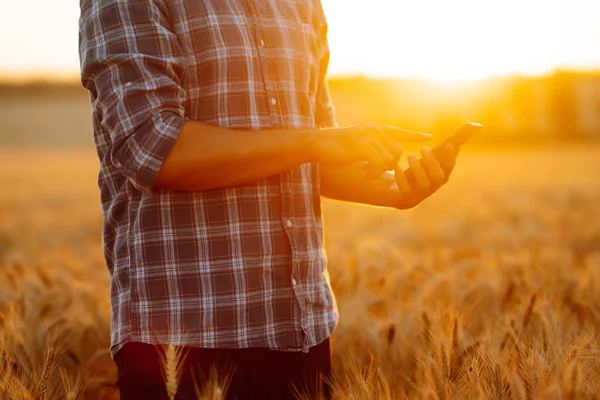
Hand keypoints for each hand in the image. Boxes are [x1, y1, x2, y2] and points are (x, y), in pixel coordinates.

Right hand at [309, 123, 430, 172]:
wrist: (319, 144)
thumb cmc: (337, 147)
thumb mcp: (358, 143)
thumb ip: (373, 146)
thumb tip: (389, 158)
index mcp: (375, 129)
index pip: (399, 132)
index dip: (414, 136)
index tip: (427, 138)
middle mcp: (375, 130)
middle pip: (397, 151)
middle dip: (390, 165)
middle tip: (373, 172)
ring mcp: (369, 137)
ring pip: (390, 159)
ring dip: (380, 171)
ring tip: (367, 172)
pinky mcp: (363, 146)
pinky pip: (380, 163)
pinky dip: (375, 172)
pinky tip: (365, 173)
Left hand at [394, 143, 459, 208]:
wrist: (395, 192)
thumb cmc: (414, 173)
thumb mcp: (426, 162)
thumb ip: (439, 153)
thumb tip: (453, 142)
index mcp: (440, 178)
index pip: (448, 168)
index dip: (450, 156)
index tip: (448, 144)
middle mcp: (432, 188)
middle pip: (437, 177)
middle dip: (432, 162)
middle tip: (423, 148)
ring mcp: (419, 195)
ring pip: (423, 184)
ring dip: (418, 168)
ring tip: (410, 156)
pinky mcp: (405, 199)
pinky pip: (406, 190)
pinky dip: (402, 178)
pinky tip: (398, 167)